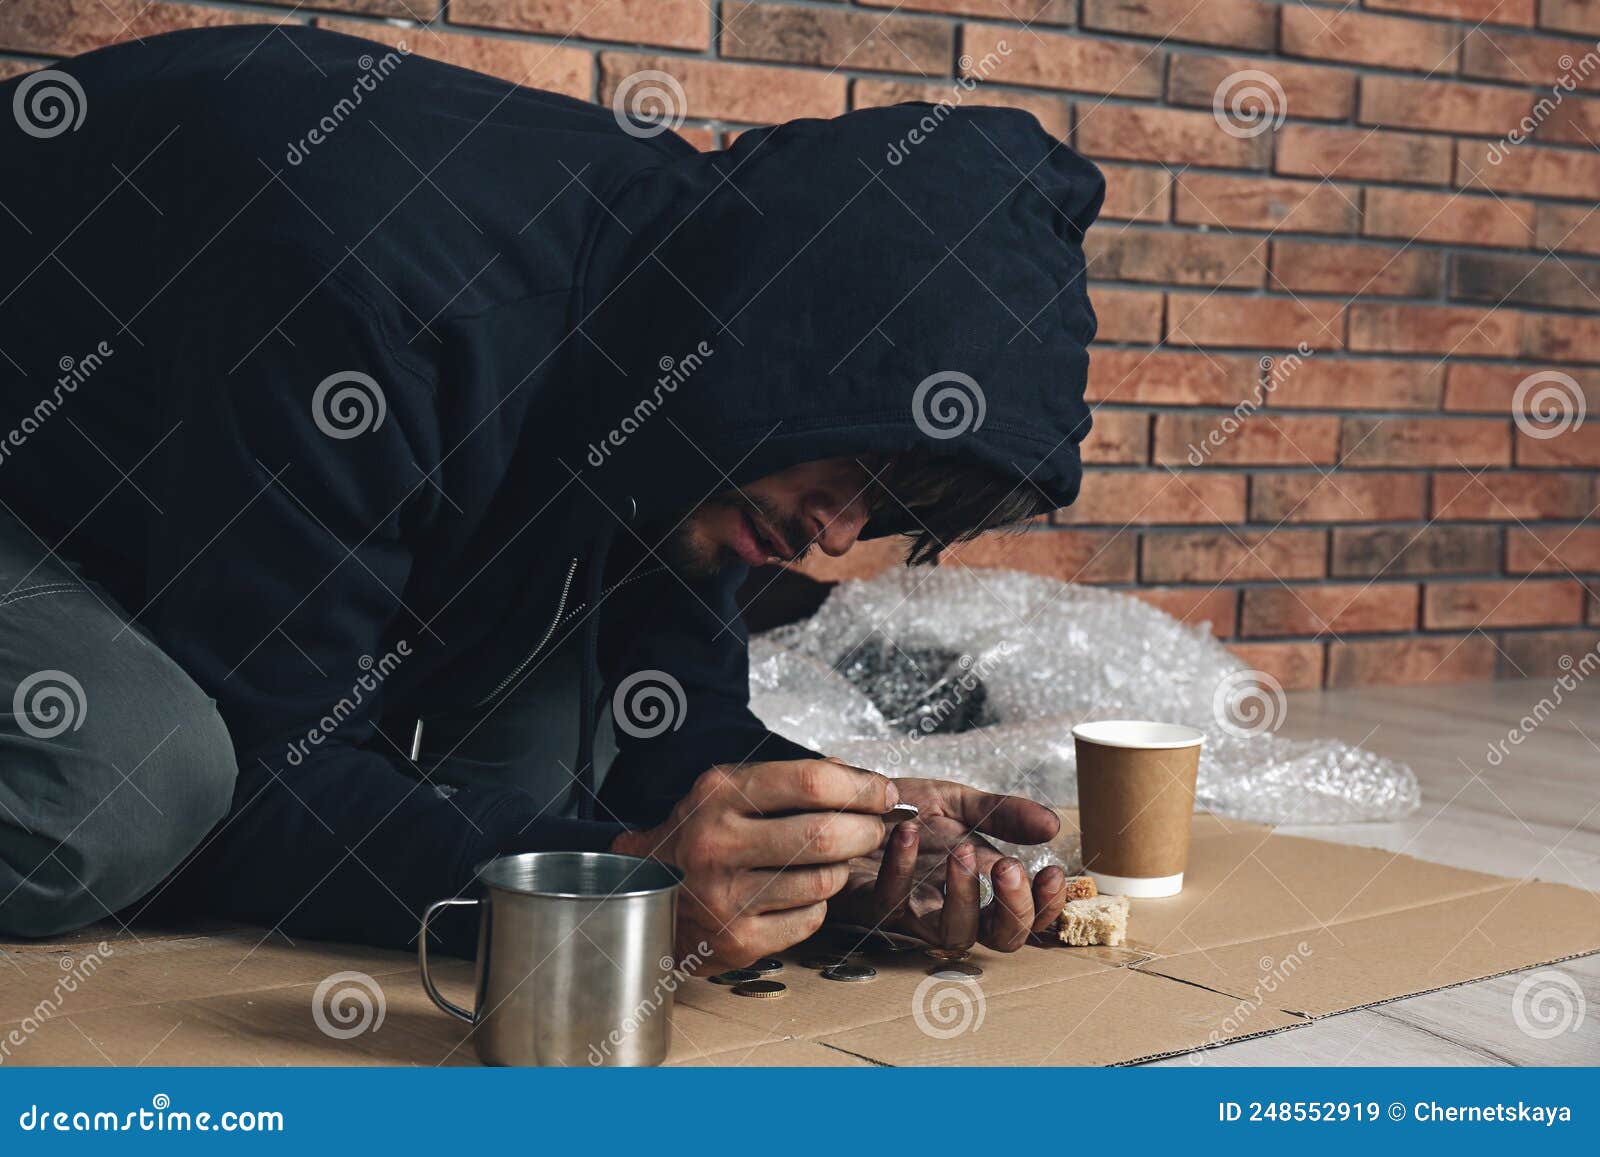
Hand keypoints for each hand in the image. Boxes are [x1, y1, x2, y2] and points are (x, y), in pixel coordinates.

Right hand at [610, 760, 895, 968]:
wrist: (643, 895)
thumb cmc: (700, 836)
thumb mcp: (729, 791)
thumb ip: (792, 781)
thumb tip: (867, 786)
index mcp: (718, 796)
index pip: (811, 783)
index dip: (862, 788)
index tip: (883, 793)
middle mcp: (718, 845)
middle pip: (826, 835)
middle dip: (866, 829)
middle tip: (872, 827)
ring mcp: (727, 898)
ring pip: (826, 880)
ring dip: (842, 868)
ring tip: (830, 859)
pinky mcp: (739, 940)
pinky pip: (811, 918)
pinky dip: (817, 903)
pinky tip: (799, 891)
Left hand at [827, 777, 1069, 952]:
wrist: (849, 802)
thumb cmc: (904, 810)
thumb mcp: (960, 802)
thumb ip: (1004, 813)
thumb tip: (1053, 824)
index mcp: (983, 882)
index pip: (1030, 914)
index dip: (1048, 905)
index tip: (1054, 871)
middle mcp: (955, 905)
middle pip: (1003, 939)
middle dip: (1015, 909)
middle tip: (1011, 869)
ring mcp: (917, 911)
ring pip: (953, 935)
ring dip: (964, 895)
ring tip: (963, 851)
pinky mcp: (873, 906)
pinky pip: (892, 902)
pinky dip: (902, 866)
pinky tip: (906, 831)